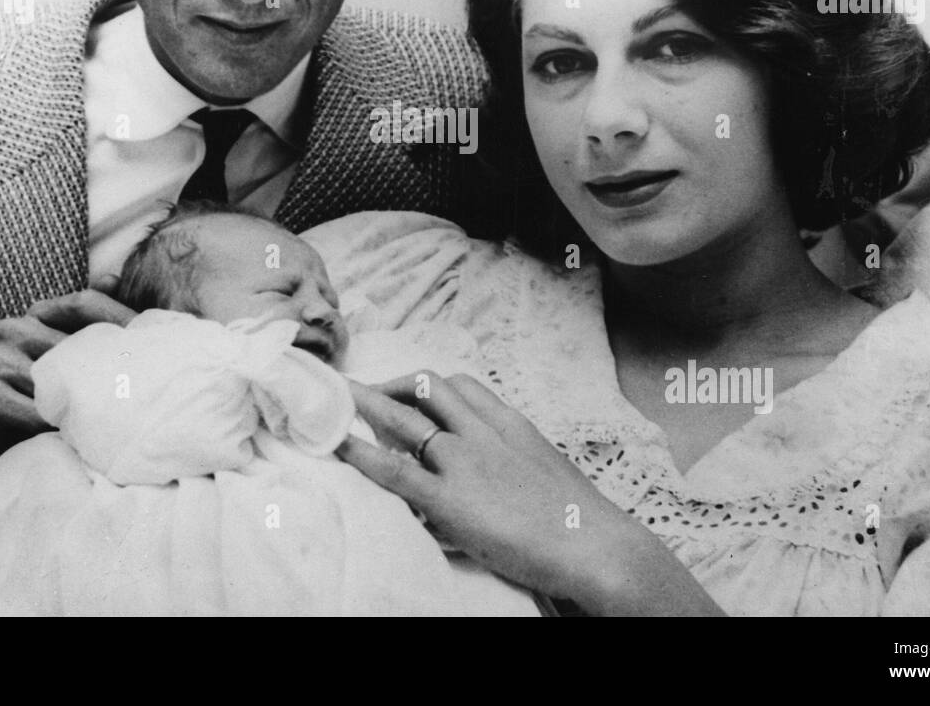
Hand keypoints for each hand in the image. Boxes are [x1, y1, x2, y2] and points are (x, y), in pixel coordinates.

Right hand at [0, 286, 134, 477]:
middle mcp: (11, 329)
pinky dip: (57, 425)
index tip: (156, 339)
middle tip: (148, 382)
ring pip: (55, 379)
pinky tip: (80, 435)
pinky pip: (33, 411)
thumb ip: (89, 317)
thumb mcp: (69, 355)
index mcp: (35, 314)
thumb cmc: (44, 394)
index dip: (122, 318)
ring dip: (86, 401)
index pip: (84, 303)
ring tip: (120, 414)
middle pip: (74, 342)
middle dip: (111, 365)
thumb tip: (113, 276)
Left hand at [339, 371, 722, 614]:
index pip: (461, 385)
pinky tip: (338, 444)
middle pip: (428, 387)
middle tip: (358, 390)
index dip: (425, 385)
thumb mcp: (545, 473)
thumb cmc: (579, 520)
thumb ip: (514, 463)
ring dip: (365, 404)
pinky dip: (361, 453)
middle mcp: (483, 432)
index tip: (405, 391)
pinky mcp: (450, 499)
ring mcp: (464, 462)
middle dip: (389, 384)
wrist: (595, 545)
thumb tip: (495, 475)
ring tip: (334, 400)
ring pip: (404, 417)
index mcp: (510, 424)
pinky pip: (394, 469)